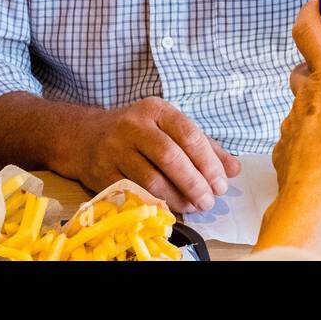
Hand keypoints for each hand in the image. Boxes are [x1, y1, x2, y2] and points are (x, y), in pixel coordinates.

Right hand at [75, 97, 241, 213]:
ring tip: (193, 206)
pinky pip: (133, 193)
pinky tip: (169, 209)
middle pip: (170, 157)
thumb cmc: (139, 133)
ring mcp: (115, 149)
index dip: (208, 161)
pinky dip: (155, 204)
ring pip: (151, 179)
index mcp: (156, 110)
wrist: (86, 137)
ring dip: (177, 198)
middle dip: (194, 182)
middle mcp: (133, 125)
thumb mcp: (170, 128)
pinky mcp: (102, 172)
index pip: (188, 134)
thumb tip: (234, 169)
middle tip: (209, 200)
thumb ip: (204, 147)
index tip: (221, 183)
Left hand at [254, 0, 320, 253]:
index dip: (311, 10)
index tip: (319, 3)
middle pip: (305, 65)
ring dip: (319, 102)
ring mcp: (292, 122)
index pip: (308, 28)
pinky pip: (299, 132)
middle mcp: (307, 95)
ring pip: (302, 100)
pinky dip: (313, 134)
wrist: (317, 205)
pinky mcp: (286, 149)